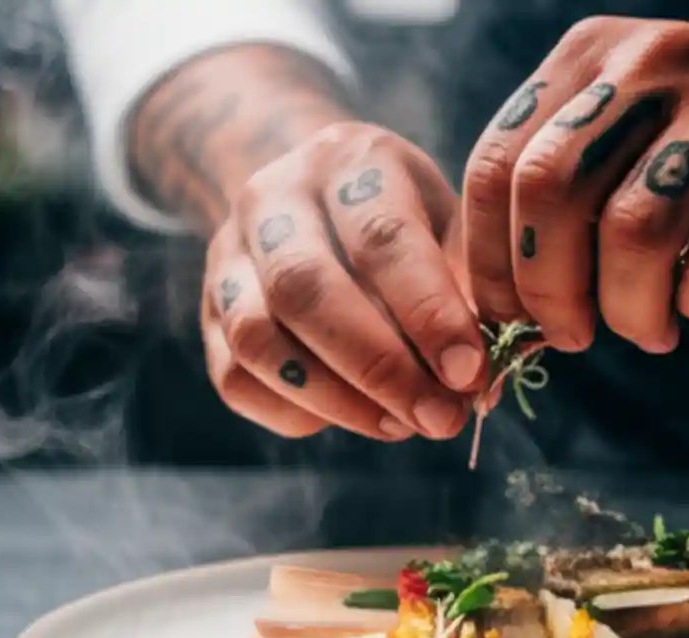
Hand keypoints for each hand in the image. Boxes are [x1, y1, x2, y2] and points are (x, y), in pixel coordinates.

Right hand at [201, 122, 486, 440]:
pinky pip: (235, 378)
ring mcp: (228, 254)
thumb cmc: (404, 216)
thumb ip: (469, 288)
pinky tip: (354, 417)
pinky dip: (296, 412)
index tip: (469, 373)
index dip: (427, 313)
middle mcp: (273, 197)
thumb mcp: (446, 221)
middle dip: (379, 367)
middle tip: (438, 418)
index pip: (382, 237)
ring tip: (401, 424)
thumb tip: (479, 381)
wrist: (311, 191)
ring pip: (258, 338)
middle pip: (306, 288)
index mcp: (350, 160)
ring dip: (336, 399)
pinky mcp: (209, 310)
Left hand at [460, 16, 688, 352]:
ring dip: (630, 310)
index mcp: (597, 53)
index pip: (499, 162)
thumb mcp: (630, 139)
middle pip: (552, 191)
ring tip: (648, 327)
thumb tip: (490, 306)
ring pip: (636, 235)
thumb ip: (559, 197)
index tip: (506, 316)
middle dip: (548, 289)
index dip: (489, 258)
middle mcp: (659, 61)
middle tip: (571, 336)